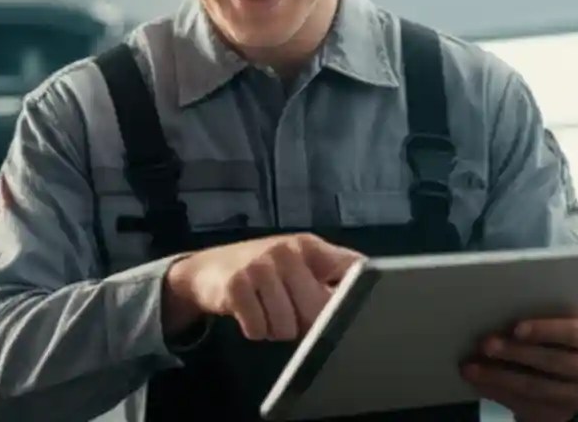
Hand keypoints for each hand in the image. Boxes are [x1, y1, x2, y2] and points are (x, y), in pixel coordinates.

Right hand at [163, 233, 362, 340]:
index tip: (358, 315)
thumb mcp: (300, 265)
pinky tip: (250, 314)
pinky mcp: (236, 286)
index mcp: (310, 246)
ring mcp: (260, 266)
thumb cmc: (264, 271)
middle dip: (307, 324)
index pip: (351, 272)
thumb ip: (332, 279)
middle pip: (319, 311)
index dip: (356, 299)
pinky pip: (259, 329)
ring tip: (268, 311)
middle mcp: (286, 251)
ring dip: (277, 329)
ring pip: (287, 326)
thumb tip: (369, 304)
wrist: (207, 269)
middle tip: (292, 314)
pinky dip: (256, 330)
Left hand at [462, 315, 577, 421]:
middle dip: (515, 353)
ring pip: (536, 388)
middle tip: (485, 345)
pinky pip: (526, 406)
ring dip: (499, 377)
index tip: (516, 328)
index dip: (545, 330)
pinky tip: (479, 383)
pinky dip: (498, 393)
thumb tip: (497, 310)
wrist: (574, 370)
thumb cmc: (556, 335)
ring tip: (471, 368)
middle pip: (552, 362)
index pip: (575, 333)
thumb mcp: (557, 321)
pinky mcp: (559, 415)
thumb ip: (539, 315)